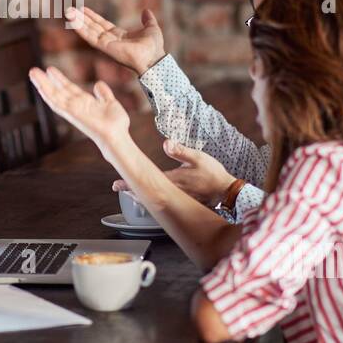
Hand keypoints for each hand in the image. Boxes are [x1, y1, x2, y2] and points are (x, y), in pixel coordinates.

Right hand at [28, 66, 129, 150]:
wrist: (117, 136)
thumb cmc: (115, 124)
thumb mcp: (110, 103)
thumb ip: (103, 94)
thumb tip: (98, 83)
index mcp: (84, 103)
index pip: (68, 89)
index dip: (59, 79)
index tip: (50, 70)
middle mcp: (75, 106)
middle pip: (57, 91)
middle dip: (46, 81)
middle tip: (33, 70)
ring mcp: (72, 110)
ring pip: (53, 95)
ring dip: (42, 84)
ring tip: (32, 72)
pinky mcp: (71, 114)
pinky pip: (57, 103)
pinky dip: (48, 94)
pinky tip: (40, 86)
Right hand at [64, 5, 164, 75]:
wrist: (154, 58)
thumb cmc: (154, 47)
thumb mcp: (151, 28)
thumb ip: (148, 20)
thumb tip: (146, 11)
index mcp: (119, 36)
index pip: (102, 24)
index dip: (92, 16)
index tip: (83, 9)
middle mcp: (110, 41)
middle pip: (92, 27)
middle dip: (81, 18)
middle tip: (69, 9)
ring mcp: (106, 44)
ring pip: (89, 31)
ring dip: (78, 22)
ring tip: (68, 12)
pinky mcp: (104, 47)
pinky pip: (90, 37)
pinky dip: (81, 29)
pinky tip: (73, 22)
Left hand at [112, 140, 234, 207]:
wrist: (226, 191)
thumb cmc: (213, 174)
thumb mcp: (198, 158)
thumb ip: (181, 151)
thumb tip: (166, 142)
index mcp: (173, 180)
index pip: (146, 182)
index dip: (129, 184)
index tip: (116, 184)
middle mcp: (172, 192)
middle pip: (146, 193)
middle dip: (130, 190)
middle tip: (117, 187)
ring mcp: (176, 198)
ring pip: (153, 198)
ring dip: (140, 194)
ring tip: (129, 191)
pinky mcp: (181, 200)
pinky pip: (162, 200)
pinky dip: (152, 197)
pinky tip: (149, 194)